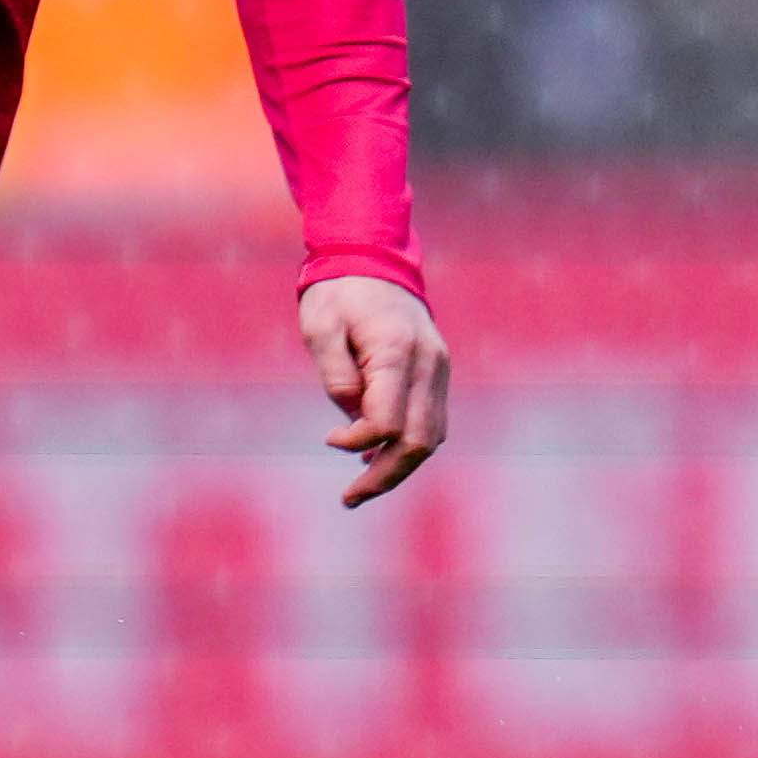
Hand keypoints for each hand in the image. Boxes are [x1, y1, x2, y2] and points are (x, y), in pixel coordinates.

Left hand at [300, 273, 451, 506]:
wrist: (371, 258)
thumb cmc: (338, 294)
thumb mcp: (320, 329)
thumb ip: (336, 376)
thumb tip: (352, 420)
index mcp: (397, 351)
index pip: (389, 422)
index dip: (359, 441)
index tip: (330, 439)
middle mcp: (428, 363)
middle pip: (420, 441)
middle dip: (386, 475)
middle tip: (351, 498)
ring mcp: (438, 368)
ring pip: (432, 436)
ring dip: (400, 467)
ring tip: (363, 488)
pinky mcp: (437, 371)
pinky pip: (432, 421)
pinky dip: (409, 446)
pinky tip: (379, 459)